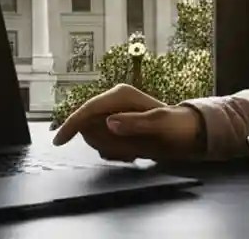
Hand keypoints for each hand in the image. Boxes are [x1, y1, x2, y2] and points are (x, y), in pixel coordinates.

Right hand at [51, 84, 203, 162]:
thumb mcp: (160, 125)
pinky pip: (103, 144)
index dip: (71, 124)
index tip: (58, 141)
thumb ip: (135, 123)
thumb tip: (109, 122)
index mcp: (120, 95)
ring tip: (134, 151)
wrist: (189, 135)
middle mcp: (113, 102)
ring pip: (94, 137)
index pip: (87, 109)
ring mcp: (113, 115)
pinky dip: (115, 152)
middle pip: (88, 126)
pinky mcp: (115, 127)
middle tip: (129, 150)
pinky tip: (133, 152)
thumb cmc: (177, 126)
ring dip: (111, 149)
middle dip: (103, 142)